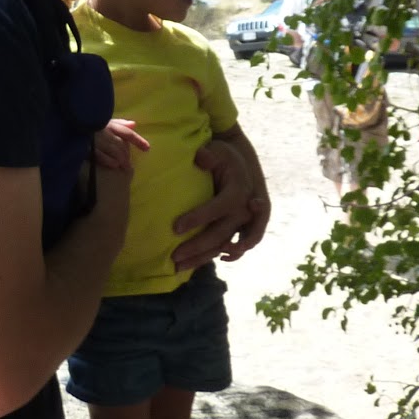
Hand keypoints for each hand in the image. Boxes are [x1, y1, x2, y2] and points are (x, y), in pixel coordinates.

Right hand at [91, 118, 148, 171]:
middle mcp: (102, 130)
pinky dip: (109, 160)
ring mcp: (94, 139)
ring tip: (125, 167)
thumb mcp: (104, 124)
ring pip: (113, 149)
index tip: (147, 149)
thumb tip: (133, 124)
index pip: (126, 132)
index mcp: (108, 124)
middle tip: (129, 165)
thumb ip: (119, 124)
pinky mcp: (86, 147)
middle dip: (126, 154)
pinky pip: (100, 154)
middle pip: (120, 143)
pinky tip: (115, 166)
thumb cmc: (89, 129)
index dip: (137, 140)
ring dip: (121, 159)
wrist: (66, 134)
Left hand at [171, 139, 267, 270]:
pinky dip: (217, 258)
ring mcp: (243, 224)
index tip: (175, 227)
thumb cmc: (224, 157)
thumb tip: (201, 157)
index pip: (217, 208)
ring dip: (202, 258)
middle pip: (220, 234)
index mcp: (238, 192)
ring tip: (179, 267)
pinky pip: (231, 249)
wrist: (240, 164)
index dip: (197, 218)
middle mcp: (244, 211)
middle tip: (174, 256)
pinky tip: (201, 263)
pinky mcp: (240, 230)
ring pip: (224, 247)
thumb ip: (209, 155)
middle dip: (197, 247)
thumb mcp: (217, 151)